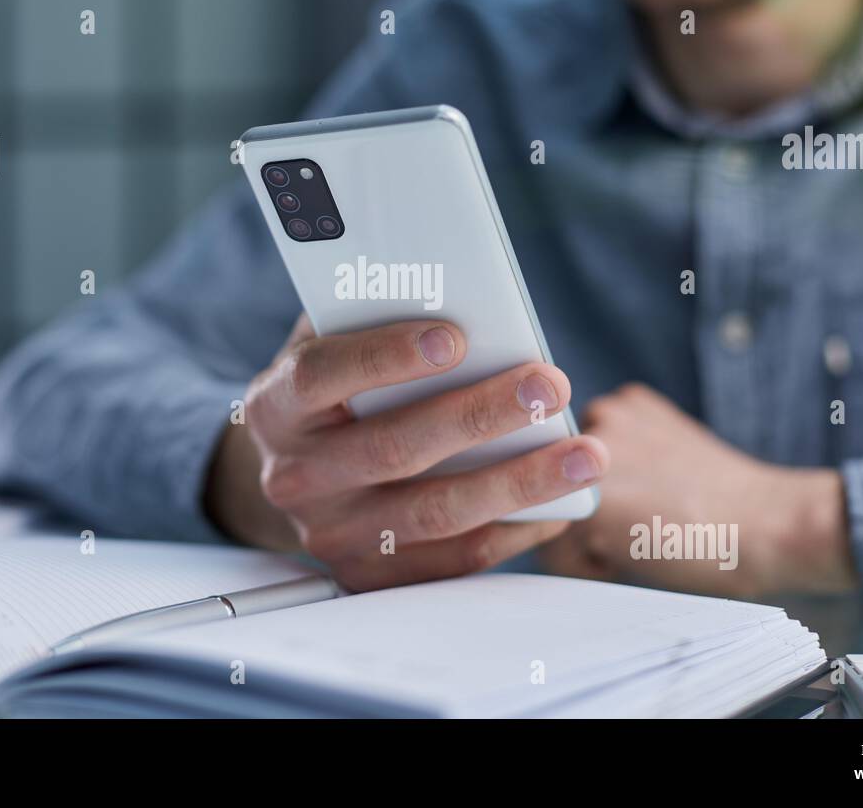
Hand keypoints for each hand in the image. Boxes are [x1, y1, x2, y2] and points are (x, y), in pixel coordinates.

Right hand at [206, 315, 608, 590]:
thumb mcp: (333, 341)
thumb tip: (454, 288)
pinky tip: (560, 502)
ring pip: (433, 512)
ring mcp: (331, 533)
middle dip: (480, 416)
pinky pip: (452, 559)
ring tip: (585, 456)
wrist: (293, 472)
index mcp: (277, 405)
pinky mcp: (369, 573)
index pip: (322, 376)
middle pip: (393, 449)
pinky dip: (512, 530)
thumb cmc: (333, 388)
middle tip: (549, 386)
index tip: (454, 337)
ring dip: (518, 483)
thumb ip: (373, 317)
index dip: (385, 356)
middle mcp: (295, 476)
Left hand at [539, 383, 856, 597]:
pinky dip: (588, 569)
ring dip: (580, 540)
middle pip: (551, 482)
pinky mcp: (589, 506)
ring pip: (551, 516)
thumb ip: (621, 455)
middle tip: (635, 528)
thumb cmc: (728, 502)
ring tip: (634, 543)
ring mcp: (589, 459)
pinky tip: (632, 560)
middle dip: (581, 512)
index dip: (595, 493)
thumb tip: (572, 491)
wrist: (769, 523)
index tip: (634, 510)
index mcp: (621, 403)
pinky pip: (558, 553)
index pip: (568, 454)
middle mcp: (599, 419)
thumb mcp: (670, 450)